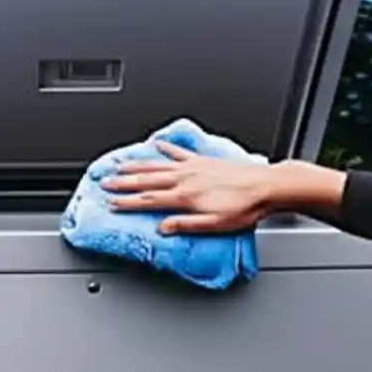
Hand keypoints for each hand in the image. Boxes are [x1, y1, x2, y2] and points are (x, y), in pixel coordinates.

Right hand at [101, 140, 278, 234]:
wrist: (266, 186)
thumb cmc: (244, 208)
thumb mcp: (215, 224)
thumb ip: (186, 225)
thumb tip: (162, 227)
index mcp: (186, 197)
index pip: (149, 199)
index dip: (128, 202)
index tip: (112, 203)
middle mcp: (186, 179)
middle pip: (147, 180)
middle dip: (124, 182)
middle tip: (106, 182)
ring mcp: (193, 167)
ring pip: (158, 165)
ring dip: (137, 165)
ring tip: (120, 165)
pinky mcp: (203, 160)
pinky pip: (179, 152)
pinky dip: (166, 147)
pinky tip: (156, 143)